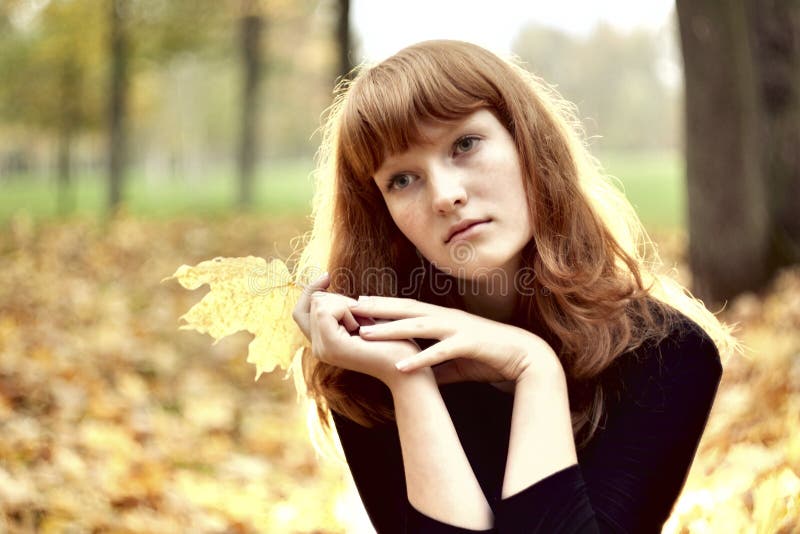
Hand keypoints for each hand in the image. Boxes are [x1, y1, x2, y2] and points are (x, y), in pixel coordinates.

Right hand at [291, 274, 420, 385]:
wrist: (408, 368)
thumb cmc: (392, 341)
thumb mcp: (362, 317)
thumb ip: (341, 307)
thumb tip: (323, 282)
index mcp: (323, 343)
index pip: (301, 311)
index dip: (310, 290)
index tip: (327, 276)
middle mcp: (317, 348)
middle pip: (312, 301)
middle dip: (338, 299)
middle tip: (363, 318)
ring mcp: (322, 349)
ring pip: (319, 302)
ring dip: (345, 305)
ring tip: (364, 326)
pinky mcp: (332, 346)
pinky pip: (326, 310)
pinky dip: (345, 309)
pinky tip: (362, 327)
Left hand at [349, 296, 562, 383]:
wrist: (525, 356)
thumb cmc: (489, 355)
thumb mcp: (454, 360)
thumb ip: (433, 364)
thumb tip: (409, 374)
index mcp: (443, 318)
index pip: (408, 308)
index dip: (383, 305)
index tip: (358, 304)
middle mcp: (447, 318)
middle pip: (407, 309)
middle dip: (379, 307)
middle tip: (351, 307)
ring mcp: (458, 329)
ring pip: (419, 326)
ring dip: (391, 330)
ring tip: (366, 334)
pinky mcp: (469, 344)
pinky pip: (441, 352)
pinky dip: (421, 359)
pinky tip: (401, 367)